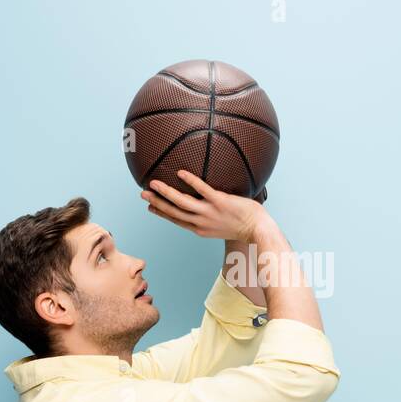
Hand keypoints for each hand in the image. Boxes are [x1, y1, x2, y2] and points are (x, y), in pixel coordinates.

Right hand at [141, 170, 270, 241]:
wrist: (258, 229)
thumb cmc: (242, 226)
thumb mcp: (221, 227)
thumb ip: (210, 219)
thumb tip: (204, 208)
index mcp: (200, 229)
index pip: (176, 219)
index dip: (162, 213)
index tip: (150, 206)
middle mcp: (201, 222)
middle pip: (174, 211)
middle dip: (157, 202)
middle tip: (142, 194)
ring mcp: (210, 212)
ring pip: (182, 202)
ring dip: (166, 193)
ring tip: (153, 184)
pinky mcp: (220, 202)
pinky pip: (203, 189)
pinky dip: (191, 181)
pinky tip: (181, 173)